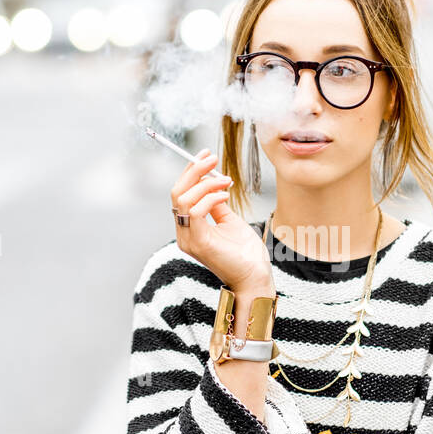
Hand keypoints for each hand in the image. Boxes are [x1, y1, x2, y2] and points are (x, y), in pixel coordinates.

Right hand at [171, 148, 274, 293]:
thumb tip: (213, 183)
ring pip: (183, 199)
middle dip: (194, 171)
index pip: (180, 194)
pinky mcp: (199, 243)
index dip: (191, 172)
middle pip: (177, 193)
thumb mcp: (229, 221)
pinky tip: (225, 195)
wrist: (255, 278)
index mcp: (189, 228)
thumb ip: (217, 205)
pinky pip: (196, 211)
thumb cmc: (245, 254)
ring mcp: (189, 239)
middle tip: (213, 159)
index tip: (206, 155)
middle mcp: (184, 234)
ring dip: (206, 183)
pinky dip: (210, 197)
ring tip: (226, 181)